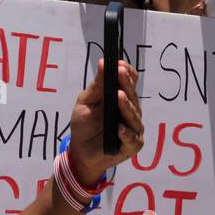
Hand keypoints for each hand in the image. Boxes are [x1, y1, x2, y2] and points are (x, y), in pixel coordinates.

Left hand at [67, 58, 144, 183]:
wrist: (80, 151)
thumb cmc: (85, 125)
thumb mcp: (86, 102)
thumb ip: (97, 85)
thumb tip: (103, 62)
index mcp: (122, 97)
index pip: (131, 81)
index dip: (127, 72)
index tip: (119, 64)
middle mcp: (131, 111)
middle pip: (132, 96)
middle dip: (126, 83)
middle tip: (120, 72)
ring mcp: (133, 129)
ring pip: (133, 116)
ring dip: (126, 106)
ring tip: (119, 96)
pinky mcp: (132, 146)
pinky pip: (132, 139)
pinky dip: (126, 134)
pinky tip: (119, 128)